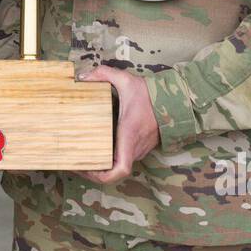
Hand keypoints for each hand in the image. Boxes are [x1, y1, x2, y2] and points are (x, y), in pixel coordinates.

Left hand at [76, 66, 159, 183]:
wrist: (175, 100)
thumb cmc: (150, 94)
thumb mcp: (126, 80)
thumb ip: (104, 74)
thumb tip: (82, 75)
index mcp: (129, 135)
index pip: (121, 169)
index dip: (103, 175)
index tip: (86, 169)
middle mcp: (135, 147)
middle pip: (114, 172)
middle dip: (94, 172)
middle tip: (75, 164)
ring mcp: (139, 149)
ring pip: (119, 166)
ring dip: (102, 166)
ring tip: (82, 158)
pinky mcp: (141, 147)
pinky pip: (124, 158)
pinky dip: (111, 159)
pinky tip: (97, 149)